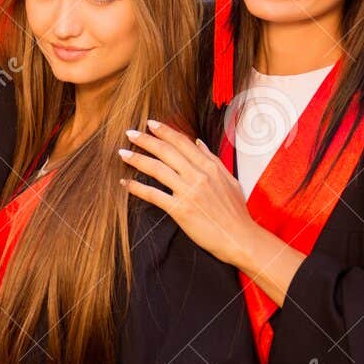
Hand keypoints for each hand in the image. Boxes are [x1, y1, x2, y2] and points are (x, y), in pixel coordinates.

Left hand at [118, 120, 260, 267]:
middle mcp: (198, 176)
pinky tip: (125, 182)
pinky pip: (153, 195)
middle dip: (145, 140)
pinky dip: (137, 187)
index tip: (150, 124)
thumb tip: (198, 142)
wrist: (240, 239)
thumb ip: (212, 160)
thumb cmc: (236, 213)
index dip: (164, 131)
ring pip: (157, 169)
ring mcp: (188, 192)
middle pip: (166, 152)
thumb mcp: (230, 181)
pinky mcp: (180, 210)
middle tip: (130, 133)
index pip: (182, 143)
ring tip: (122, 153)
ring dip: (137, 159)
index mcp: (210, 167)